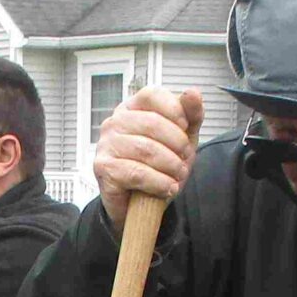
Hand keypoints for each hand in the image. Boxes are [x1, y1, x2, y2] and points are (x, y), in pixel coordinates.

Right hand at [95, 87, 201, 225]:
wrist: (140, 204)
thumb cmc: (158, 165)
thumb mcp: (182, 138)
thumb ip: (191, 115)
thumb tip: (193, 92)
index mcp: (132, 108)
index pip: (151, 95)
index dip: (173, 109)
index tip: (185, 127)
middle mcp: (114, 122)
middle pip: (152, 123)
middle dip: (177, 144)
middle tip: (184, 159)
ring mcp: (106, 145)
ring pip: (146, 149)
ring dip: (170, 165)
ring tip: (178, 175)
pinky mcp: (103, 168)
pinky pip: (137, 173)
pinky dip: (159, 182)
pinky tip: (168, 188)